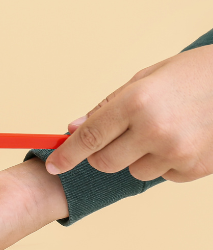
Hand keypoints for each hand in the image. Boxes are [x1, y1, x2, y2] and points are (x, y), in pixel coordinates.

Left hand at [46, 44, 212, 182]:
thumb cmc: (196, 74)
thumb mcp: (147, 77)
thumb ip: (108, 106)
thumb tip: (73, 128)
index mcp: (136, 102)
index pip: (88, 138)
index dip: (66, 155)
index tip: (53, 165)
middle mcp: (153, 130)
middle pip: (104, 162)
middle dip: (102, 154)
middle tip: (120, 137)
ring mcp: (176, 153)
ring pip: (133, 171)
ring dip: (139, 157)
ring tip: (166, 129)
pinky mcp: (195, 169)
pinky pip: (163, 175)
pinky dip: (167, 162)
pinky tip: (186, 138)